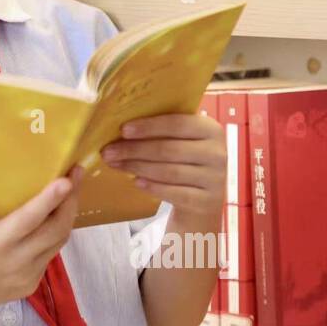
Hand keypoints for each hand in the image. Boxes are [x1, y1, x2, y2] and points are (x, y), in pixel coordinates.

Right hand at [0, 166, 84, 325]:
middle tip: (76, 173)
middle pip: (56, 230)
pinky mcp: (30, 285)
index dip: (49, 201)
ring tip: (70, 190)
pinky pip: (51, 254)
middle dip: (70, 201)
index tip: (67, 180)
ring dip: (67, 215)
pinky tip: (52, 217)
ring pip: (58, 243)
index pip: (28, 221)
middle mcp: (16, 263)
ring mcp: (27, 277)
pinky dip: (57, 233)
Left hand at [100, 113, 225, 227]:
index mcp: (211, 130)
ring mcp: (216, 179)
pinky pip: (175, 193)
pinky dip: (153, 187)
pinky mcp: (207, 202)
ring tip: (115, 164)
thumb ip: (162, 131)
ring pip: (169, 172)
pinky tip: (136, 182)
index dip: (149, 126)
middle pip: (169, 149)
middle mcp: (218, 153)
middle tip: (108, 151)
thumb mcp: (182, 142)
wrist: (203, 201)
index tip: (123, 130)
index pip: (178, 124)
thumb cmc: (185, 163)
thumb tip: (122, 127)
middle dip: (135, 150)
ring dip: (137, 167)